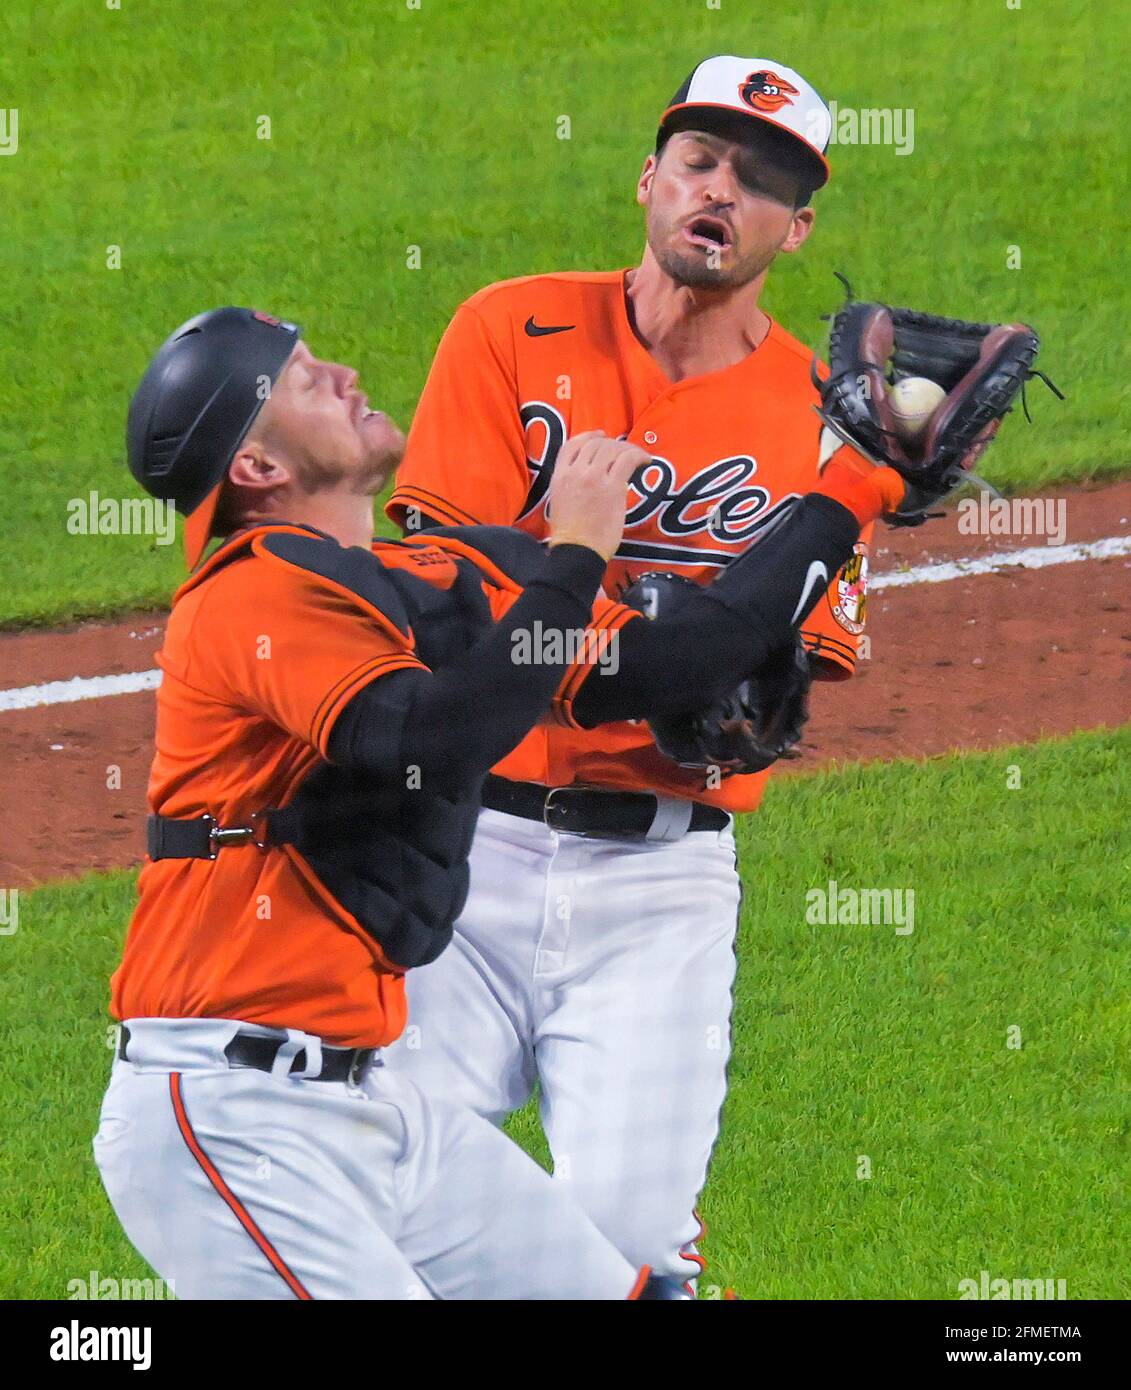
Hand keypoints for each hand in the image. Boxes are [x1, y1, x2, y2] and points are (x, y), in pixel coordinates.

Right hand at [547, 431, 648, 561]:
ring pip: (612, 448)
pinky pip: (628, 460)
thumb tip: (600, 478)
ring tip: (639, 457)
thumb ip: (574, 486)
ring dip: (628, 449)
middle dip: (612, 444)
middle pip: (595, 444)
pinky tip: (646, 462)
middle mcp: (575, 472)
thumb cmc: (571, 536)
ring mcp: (594, 478)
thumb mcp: (561, 503)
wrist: (576, 551)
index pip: (571, 446)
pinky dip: (639, 456)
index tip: (600, 435)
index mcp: (560, 477)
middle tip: (625, 452)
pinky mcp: (612, 487)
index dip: (588, 436)